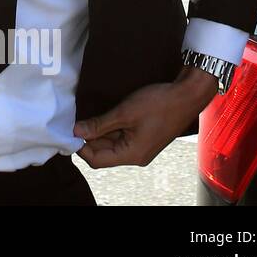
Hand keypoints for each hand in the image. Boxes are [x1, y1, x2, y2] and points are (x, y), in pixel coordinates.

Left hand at [73, 66, 217, 167]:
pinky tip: (102, 116)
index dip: (81, 147)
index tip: (69, 130)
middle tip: (75, 120)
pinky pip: (121, 138)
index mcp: (132, 155)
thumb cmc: (158, 104)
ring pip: (111, 145)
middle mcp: (136, 156)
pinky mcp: (144, 138)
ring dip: (98, 133)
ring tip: (88, 116)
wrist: (186, 95)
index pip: (97, 160)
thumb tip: (77, 132)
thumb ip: (99, 125)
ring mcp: (140, 147)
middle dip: (88, 139)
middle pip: (103, 154)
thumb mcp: (124, 113)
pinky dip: (110, 129)